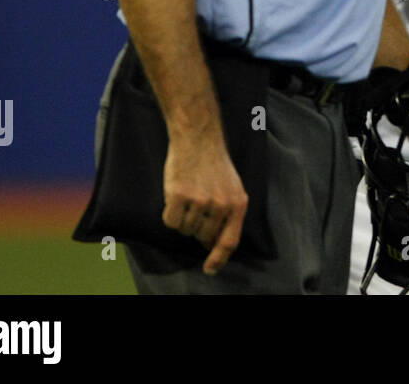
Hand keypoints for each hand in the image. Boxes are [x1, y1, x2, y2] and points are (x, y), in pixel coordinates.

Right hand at [161, 132, 248, 274]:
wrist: (198, 139)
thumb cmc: (214, 165)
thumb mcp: (232, 188)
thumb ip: (228, 216)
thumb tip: (214, 244)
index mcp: (238, 204)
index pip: (229, 241)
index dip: (219, 259)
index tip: (209, 269)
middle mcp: (221, 205)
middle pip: (202, 237)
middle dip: (197, 228)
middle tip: (196, 205)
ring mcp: (200, 201)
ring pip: (185, 230)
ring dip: (183, 218)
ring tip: (188, 195)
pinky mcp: (179, 197)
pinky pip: (170, 221)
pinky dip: (170, 213)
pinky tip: (175, 196)